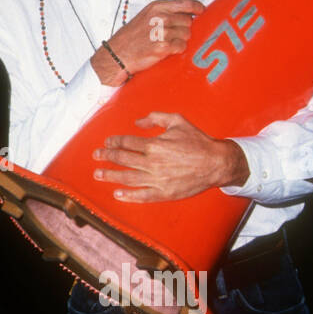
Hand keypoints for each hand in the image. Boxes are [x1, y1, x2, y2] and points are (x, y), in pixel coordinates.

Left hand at [92, 112, 248, 201]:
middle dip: (107, 156)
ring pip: (127, 178)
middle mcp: (152, 163)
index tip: (107, 142)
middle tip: (96, 156)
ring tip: (98, 174)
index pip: (126, 143)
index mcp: (154, 145)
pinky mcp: (165, 193)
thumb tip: (137, 121)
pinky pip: (142, 196)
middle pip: (122, 159)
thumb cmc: (197, 141)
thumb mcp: (177, 121)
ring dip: (110, 175)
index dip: (113, 142)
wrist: (216, 163)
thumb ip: (155, 117)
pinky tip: (117, 194)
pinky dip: (128, 196)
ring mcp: (157, 179)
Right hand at [93, 0, 204, 84]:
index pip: (186, 3)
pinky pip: (182, 46)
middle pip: (188, 21)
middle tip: (172, 35)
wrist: (117, 54)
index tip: (201, 11)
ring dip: (180, 40)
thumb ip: (166, 12)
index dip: (197, 7)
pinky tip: (166, 50)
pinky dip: (177, 50)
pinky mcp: (163, 47)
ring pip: (187, 34)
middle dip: (184, 28)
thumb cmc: (131, 36)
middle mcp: (160, 17)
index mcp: (157, 7)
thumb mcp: (146, 16)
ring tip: (166, 43)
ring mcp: (162, 32)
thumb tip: (189, 15)